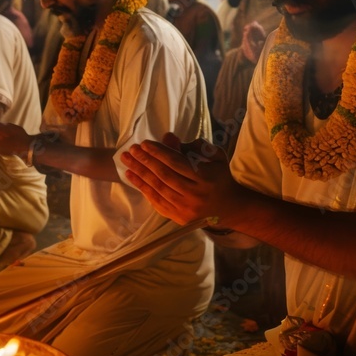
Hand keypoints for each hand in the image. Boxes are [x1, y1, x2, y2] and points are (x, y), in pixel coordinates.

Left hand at [120, 133, 249, 225]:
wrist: (229, 208)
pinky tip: (131, 176)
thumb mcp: (213, 156)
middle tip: (131, 150)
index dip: (158, 152)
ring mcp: (186, 208)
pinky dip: (142, 188)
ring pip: (157, 188)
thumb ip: (192, 146)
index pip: (176, 163)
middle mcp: (195, 194)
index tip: (144, 143)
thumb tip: (167, 137)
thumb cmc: (220, 177)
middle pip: (164, 175)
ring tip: (127, 161)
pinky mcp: (178, 217)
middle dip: (145, 161)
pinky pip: (156, 201)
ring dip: (139, 173)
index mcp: (205, 178)